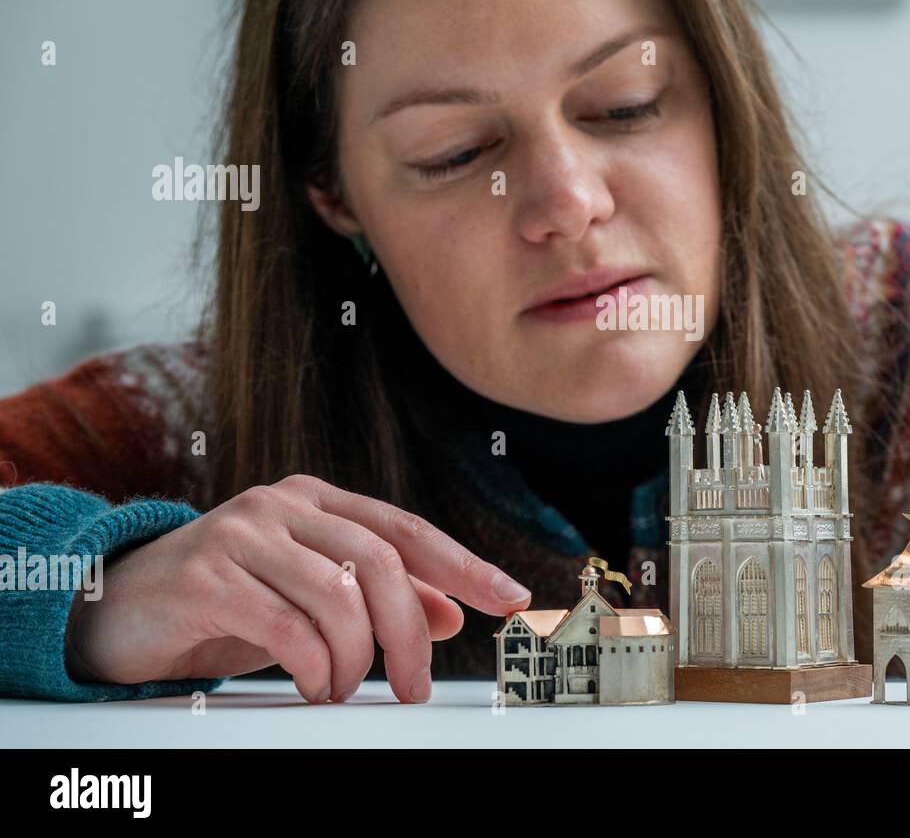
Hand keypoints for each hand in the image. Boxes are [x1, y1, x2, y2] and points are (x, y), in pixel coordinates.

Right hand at [63, 474, 532, 702]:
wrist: (116, 607)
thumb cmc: (225, 602)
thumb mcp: (309, 597)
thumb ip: (375, 597)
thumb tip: (450, 617)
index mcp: (317, 501)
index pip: (406, 530)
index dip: (464, 565)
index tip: (511, 598)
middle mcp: (284, 505)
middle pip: (380, 561)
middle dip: (409, 631)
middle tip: (416, 686)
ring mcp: (243, 533)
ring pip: (338, 593)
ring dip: (356, 657)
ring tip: (344, 689)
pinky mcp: (206, 575)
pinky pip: (286, 625)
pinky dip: (313, 665)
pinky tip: (313, 685)